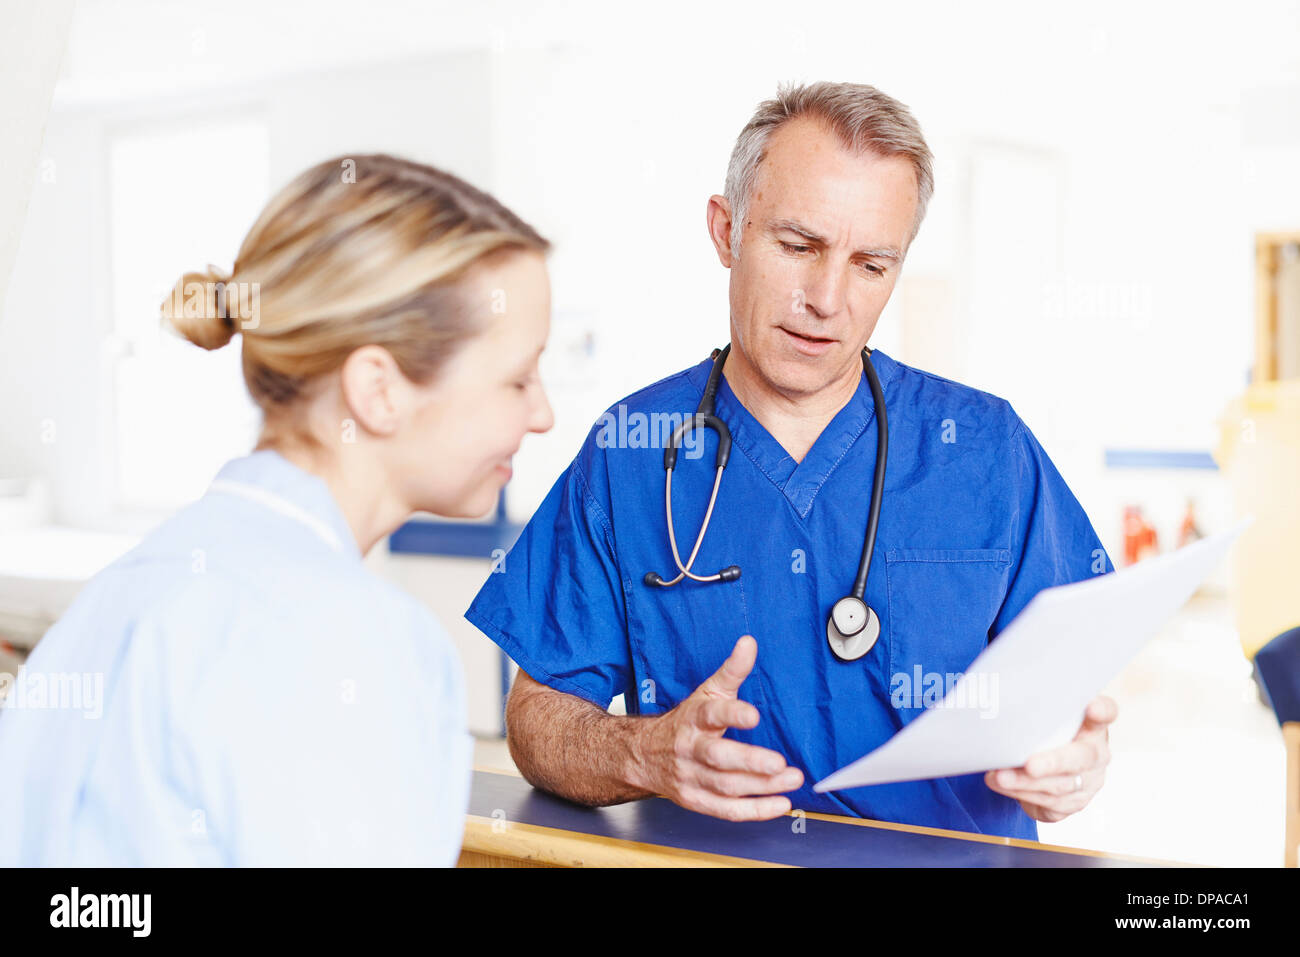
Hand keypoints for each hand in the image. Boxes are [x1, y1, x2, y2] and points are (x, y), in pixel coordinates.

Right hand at [633, 635, 802, 821]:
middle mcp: (690, 748)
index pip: (712, 714)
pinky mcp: (696, 800)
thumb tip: (749, 643)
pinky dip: (755, 811)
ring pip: (727, 786)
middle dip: (751, 762)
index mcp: (694, 717)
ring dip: (762, 786)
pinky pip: (727, 810)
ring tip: (792, 779)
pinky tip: (780, 804)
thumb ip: (732, 671)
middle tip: (780, 763)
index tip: (754, 716)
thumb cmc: (685, 722)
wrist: (644, 755)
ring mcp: (692, 777)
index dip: (732, 715)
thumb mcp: (706, 692)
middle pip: (719, 757)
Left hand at [984, 694, 1116, 822]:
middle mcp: (1096, 754)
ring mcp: (1089, 782)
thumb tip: (998, 700)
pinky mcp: (1074, 803)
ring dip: (1026, 783)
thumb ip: (1034, 709)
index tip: (1092, 706)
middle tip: (1030, 765)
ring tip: (998, 777)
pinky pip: (1049, 804)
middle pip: (1081, 758)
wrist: (1048, 769)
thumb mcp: (1044, 718)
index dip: (1102, 711)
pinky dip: (1021, 794)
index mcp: (1092, 725)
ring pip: (1060, 786)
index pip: (1107, 713)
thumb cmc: (1044, 733)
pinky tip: (1001, 785)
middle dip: (1053, 762)